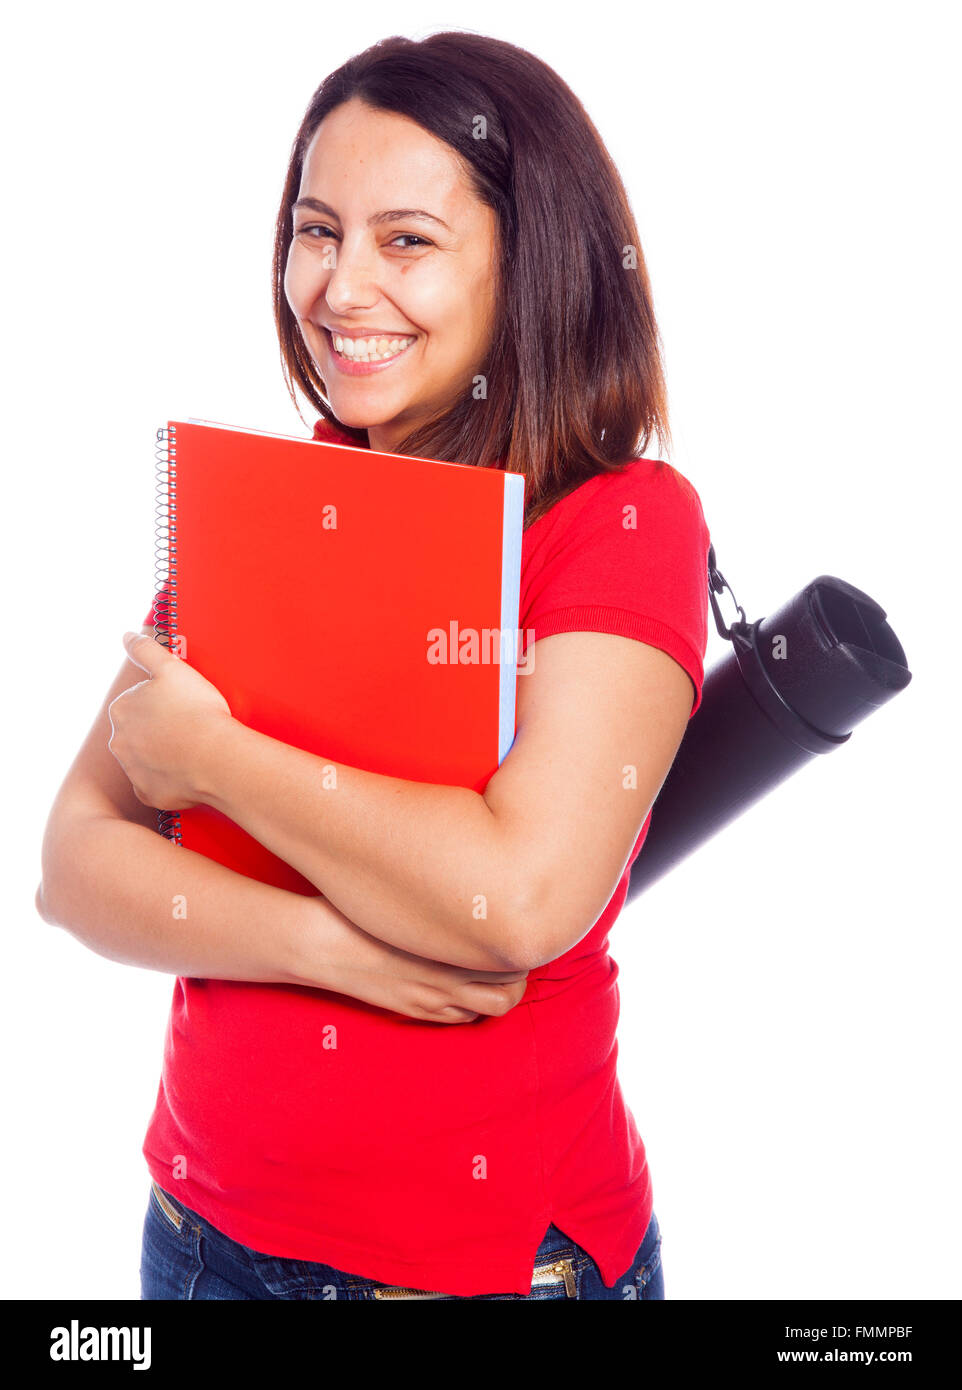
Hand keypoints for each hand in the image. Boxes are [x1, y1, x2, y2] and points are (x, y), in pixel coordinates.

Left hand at [107, 631, 233, 810]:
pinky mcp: (148, 793)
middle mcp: (119, 741)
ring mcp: (132, 770)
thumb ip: (145, 649)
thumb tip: (126, 636)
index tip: (183, 704)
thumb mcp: (171, 668)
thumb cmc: (197, 710)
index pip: (137, 700)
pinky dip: (169, 779)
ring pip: (146, 758)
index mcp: (122, 708)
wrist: (216, 758)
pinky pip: (156, 784)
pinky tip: (189, 771)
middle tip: (190, 726)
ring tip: (193, 748)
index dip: (162, 700)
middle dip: (159, 728)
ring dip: (163, 753)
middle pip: (139, 730)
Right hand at [296, 895, 529, 1023]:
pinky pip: (459, 1020)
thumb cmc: (361, 909)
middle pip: (511, 992)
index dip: (523, 946)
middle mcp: (447, 980)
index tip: (518, 926)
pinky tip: (463, 984)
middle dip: (519, 974)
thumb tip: (478, 871)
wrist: (319, 944)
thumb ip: (447, 894)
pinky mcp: (414, 1010)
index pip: (513, 959)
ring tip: (492, 970)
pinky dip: (471, 1006)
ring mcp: (431, 1000)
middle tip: (511, 951)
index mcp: (450, 947)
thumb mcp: (409, 894)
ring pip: (490, 1011)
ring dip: (500, 994)